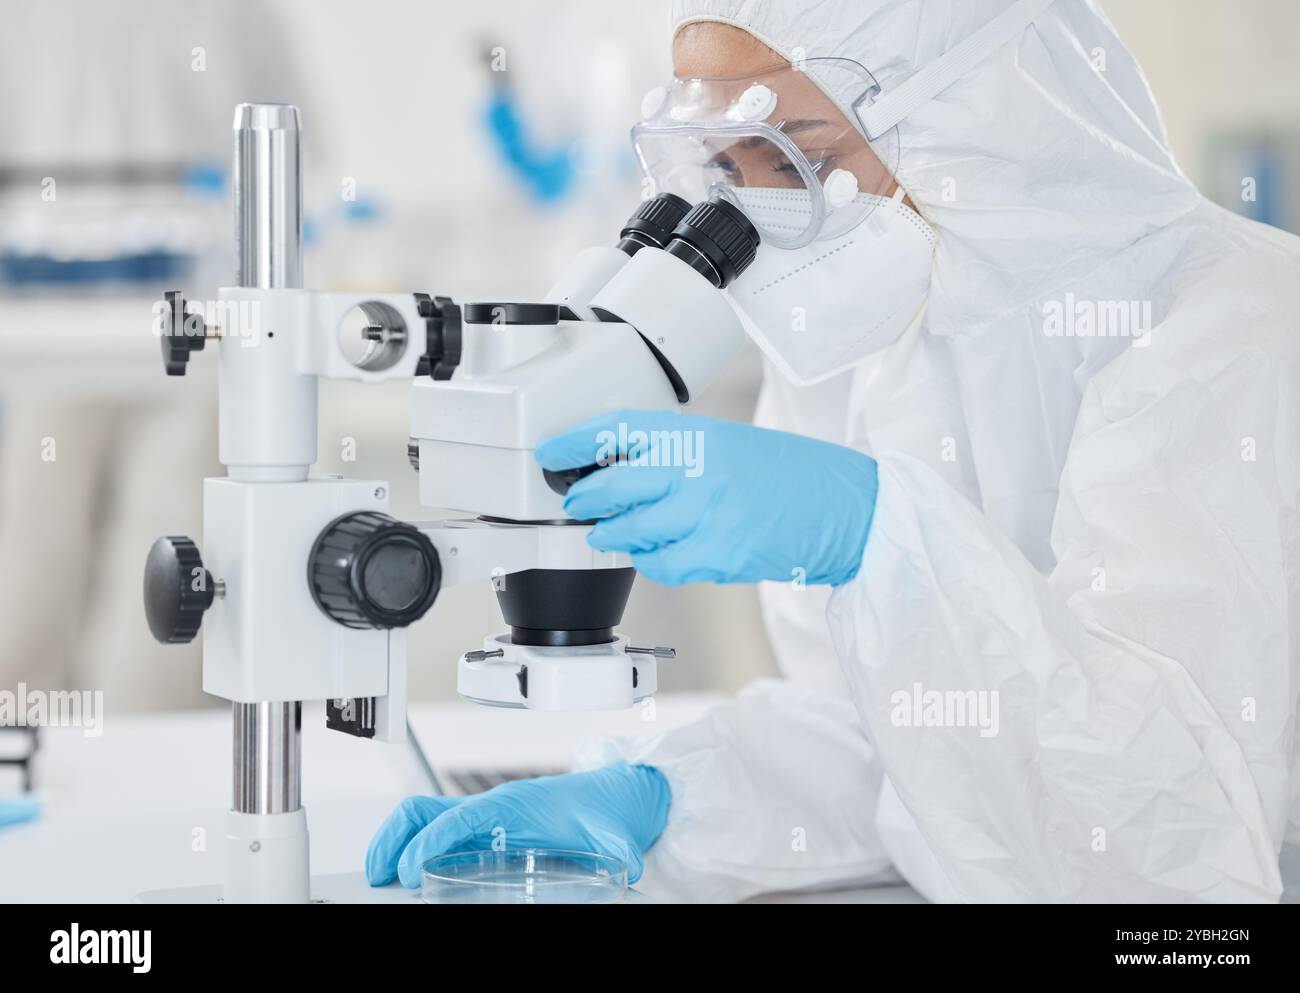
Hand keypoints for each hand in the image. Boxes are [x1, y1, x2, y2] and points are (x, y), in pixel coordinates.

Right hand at [365, 764, 669, 887]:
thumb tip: (628, 865)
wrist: (611, 797)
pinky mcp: (483, 827)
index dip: (430, 841)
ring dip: (395, 840)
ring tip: (381, 874)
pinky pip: (436, 829)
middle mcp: (490, 807)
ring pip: (424, 817)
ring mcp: (483, 816)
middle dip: (395, 838)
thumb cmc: (604, 809)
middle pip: (425, 810)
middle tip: (381, 874)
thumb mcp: (613, 832)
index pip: (458, 818)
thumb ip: (619, 848)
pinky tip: (406, 870)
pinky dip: (412, 844)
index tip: (412, 869)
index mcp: (513, 805)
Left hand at [535, 409, 877, 585]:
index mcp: (699, 435)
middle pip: (615, 485)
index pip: (620, 431)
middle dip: (585, 498)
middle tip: (576, 502)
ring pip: (631, 530)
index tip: (551, 451)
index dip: (576, 441)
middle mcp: (700, 470)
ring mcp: (708, 514)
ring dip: (613, 533)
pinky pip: (662, 564)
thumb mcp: (725, 445)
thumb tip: (616, 470)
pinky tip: (657, 553)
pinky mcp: (720, 553)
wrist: (843, 509)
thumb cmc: (786, 477)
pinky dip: (651, 561)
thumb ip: (675, 455)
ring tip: (611, 531)